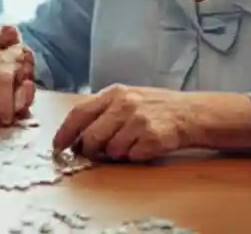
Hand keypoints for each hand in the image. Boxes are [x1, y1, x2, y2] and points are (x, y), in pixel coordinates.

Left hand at [53, 84, 196, 160]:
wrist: (192, 113)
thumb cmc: (156, 108)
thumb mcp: (127, 99)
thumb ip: (103, 112)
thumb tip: (76, 135)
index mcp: (114, 93)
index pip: (79, 113)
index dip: (65, 132)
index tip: (58, 145)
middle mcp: (124, 105)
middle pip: (91, 136)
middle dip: (89, 150)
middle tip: (94, 153)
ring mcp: (139, 121)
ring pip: (111, 150)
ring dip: (116, 153)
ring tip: (130, 143)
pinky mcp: (152, 137)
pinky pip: (131, 156)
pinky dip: (134, 156)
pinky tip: (144, 145)